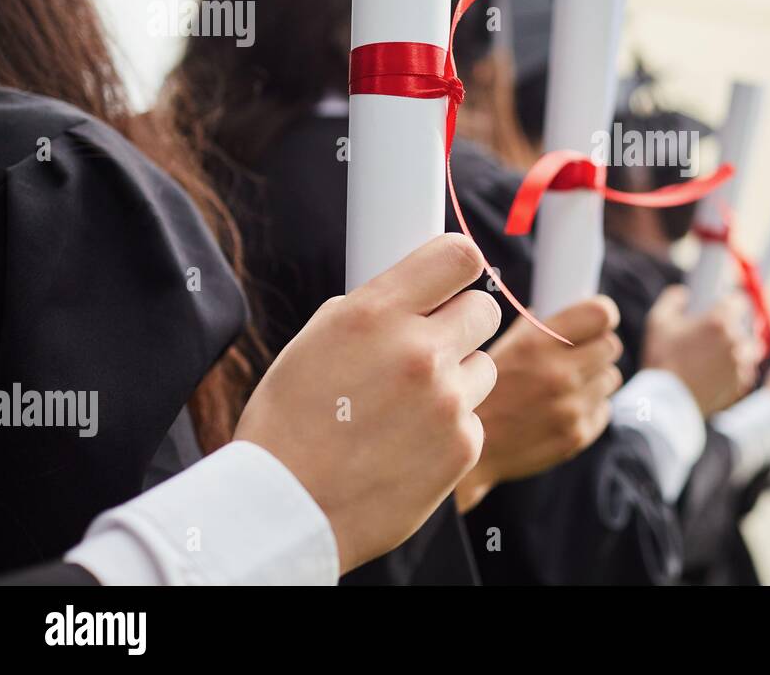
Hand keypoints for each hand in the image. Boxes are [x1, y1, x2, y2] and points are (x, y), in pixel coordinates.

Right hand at [234, 233, 499, 573]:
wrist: (285, 513)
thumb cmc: (290, 424)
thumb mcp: (316, 343)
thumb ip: (373, 311)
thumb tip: (417, 291)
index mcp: (374, 315)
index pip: (456, 256)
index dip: (457, 265)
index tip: (451, 279)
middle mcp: (418, 351)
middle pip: (484, 308)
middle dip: (461, 322)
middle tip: (432, 345)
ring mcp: (446, 401)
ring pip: (484, 365)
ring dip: (457, 378)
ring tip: (408, 407)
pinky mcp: (463, 445)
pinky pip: (474, 418)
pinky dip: (449, 428)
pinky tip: (407, 445)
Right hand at [455, 296, 623, 511]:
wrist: (471, 452)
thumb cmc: (484, 394)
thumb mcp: (502, 348)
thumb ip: (537, 326)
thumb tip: (568, 309)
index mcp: (538, 344)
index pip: (601, 315)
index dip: (602, 315)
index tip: (597, 320)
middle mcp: (558, 375)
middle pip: (611, 346)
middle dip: (597, 347)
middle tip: (579, 354)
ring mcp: (571, 408)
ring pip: (611, 378)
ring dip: (595, 378)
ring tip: (567, 385)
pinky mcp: (577, 435)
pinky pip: (603, 409)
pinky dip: (590, 407)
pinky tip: (563, 409)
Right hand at [641, 285, 760, 415]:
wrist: (666, 402)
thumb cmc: (660, 359)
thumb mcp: (658, 321)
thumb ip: (672, 299)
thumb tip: (684, 293)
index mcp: (718, 321)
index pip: (739, 301)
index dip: (731, 302)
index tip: (724, 306)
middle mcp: (735, 340)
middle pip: (745, 326)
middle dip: (732, 328)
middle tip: (713, 335)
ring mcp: (741, 364)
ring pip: (748, 349)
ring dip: (738, 349)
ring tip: (718, 355)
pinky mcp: (741, 384)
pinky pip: (745, 371)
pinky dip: (736, 370)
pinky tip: (718, 372)